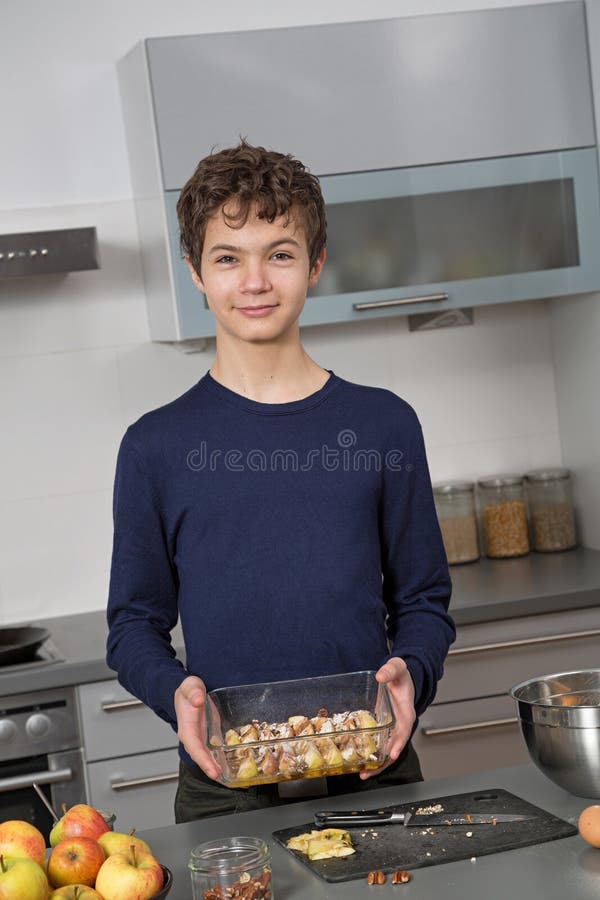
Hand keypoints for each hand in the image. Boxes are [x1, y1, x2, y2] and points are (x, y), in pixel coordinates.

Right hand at [174, 675, 221, 779]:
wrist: (190, 692)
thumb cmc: (188, 690)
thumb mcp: (190, 687)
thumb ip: (193, 693)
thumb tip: (197, 700)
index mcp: (186, 728)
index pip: (194, 747)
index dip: (204, 760)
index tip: (213, 771)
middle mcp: (192, 737)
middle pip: (201, 756)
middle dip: (210, 768)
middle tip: (222, 778)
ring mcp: (200, 739)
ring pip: (207, 756)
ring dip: (215, 767)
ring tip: (226, 777)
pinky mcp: (207, 737)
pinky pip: (213, 751)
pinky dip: (219, 759)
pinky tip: (229, 766)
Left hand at [360, 656, 415, 779]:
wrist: (401, 678)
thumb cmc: (401, 675)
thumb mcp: (398, 668)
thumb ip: (390, 670)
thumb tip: (381, 675)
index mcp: (406, 711)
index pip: (404, 729)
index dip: (399, 742)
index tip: (393, 754)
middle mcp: (400, 724)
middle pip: (395, 747)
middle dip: (384, 762)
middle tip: (369, 772)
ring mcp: (392, 728)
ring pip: (387, 750)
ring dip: (377, 764)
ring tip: (362, 774)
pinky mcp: (384, 728)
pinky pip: (379, 743)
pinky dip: (372, 754)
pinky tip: (360, 762)